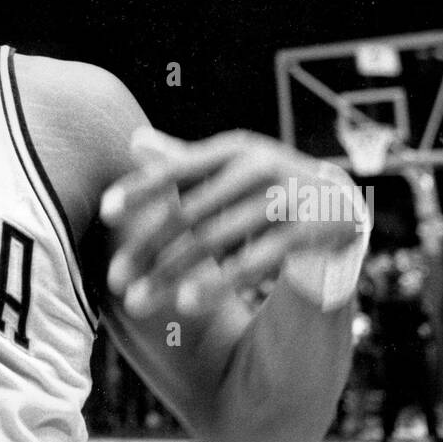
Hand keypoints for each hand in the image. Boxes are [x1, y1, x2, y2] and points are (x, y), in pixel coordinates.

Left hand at [101, 127, 365, 317]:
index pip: (177, 168)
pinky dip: (220, 282)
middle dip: (147, 248)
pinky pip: (256, 260)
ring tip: (139, 301)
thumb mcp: (229, 168)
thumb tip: (134, 139)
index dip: (140, 188)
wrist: (339, 203)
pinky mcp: (309, 229)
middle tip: (114, 281)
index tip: (103, 212)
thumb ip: (182, 161)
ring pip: (216, 240)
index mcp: (233, 149)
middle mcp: (257, 166)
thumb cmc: (265, 187)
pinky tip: (188, 302)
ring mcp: (284, 197)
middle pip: (189, 211)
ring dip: (172, 273)